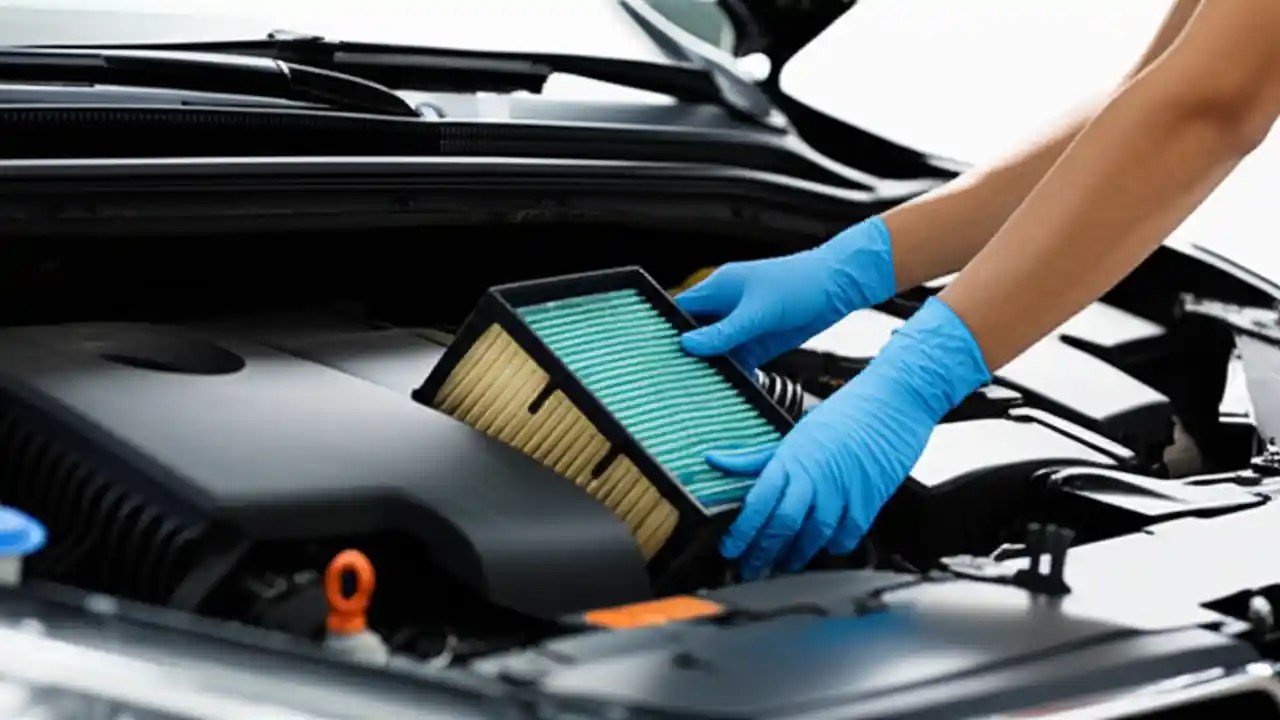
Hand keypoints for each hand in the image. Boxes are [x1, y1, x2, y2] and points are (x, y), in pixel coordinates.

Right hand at [674, 216, 895, 371]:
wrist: (839, 286)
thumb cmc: (798, 285)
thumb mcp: (757, 312)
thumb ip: (724, 332)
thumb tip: (687, 345)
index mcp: (718, 289)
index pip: (680, 310)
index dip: (665, 329)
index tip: (652, 353)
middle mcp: (726, 308)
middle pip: (696, 334)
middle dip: (686, 355)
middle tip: (670, 380)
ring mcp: (743, 326)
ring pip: (717, 352)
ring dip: (711, 369)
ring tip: (694, 393)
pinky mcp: (760, 342)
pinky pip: (739, 362)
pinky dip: (734, 376)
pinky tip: (727, 393)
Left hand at [707, 296, 990, 579]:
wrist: (895, 401)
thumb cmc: (846, 414)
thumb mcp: (795, 434)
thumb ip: (756, 457)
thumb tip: (715, 460)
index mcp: (791, 459)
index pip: (759, 502)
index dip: (742, 531)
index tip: (730, 549)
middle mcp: (814, 478)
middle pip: (782, 525)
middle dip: (763, 553)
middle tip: (750, 569)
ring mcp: (843, 492)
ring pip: (813, 536)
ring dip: (795, 556)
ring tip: (783, 566)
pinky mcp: (869, 502)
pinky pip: (847, 536)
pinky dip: (833, 546)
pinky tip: (824, 548)